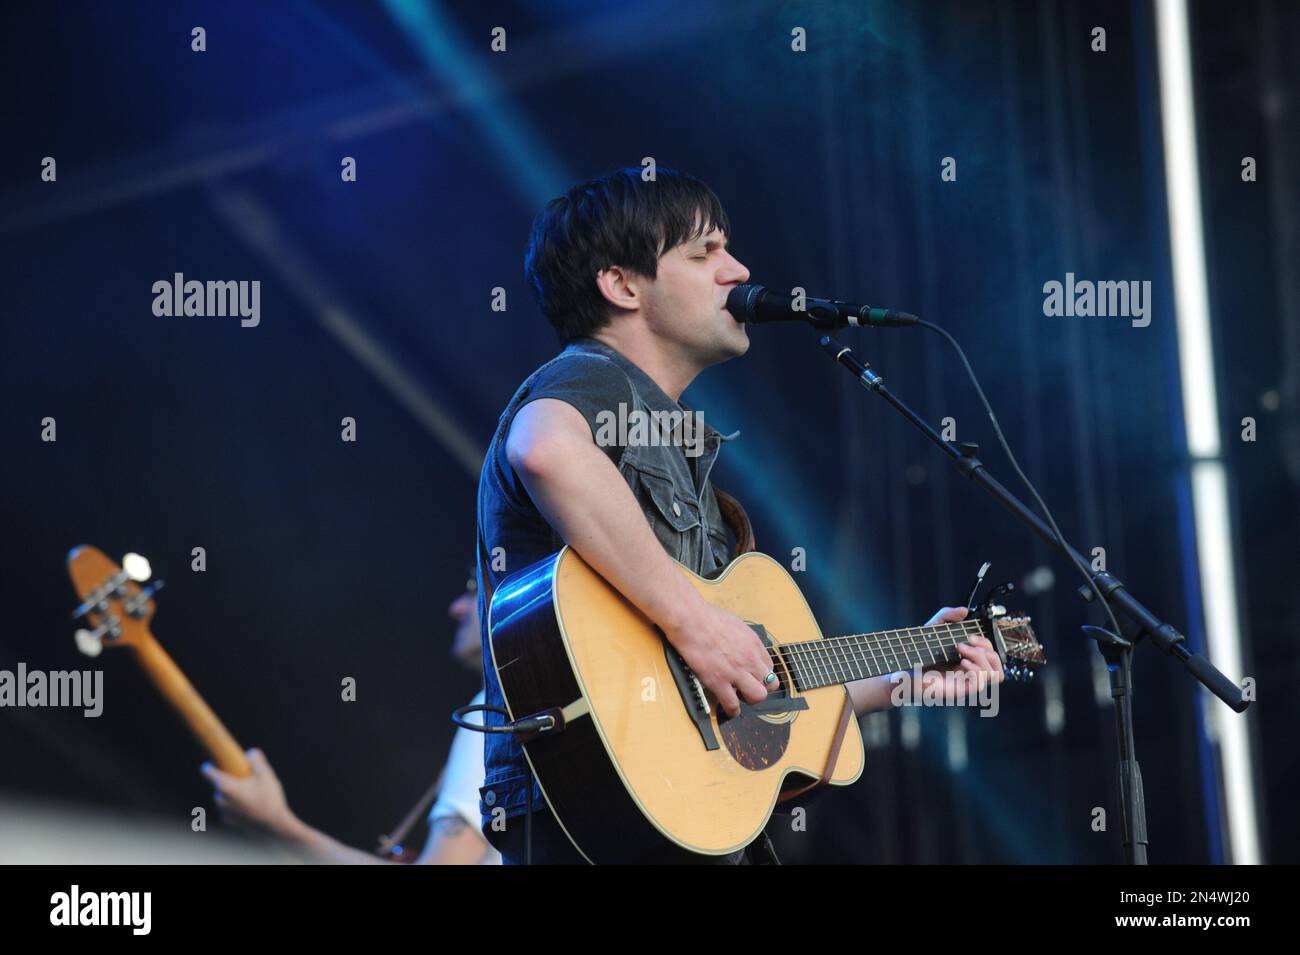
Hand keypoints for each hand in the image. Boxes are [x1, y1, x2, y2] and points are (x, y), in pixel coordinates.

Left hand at [200, 748, 298, 837]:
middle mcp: (221, 799)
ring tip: (248, 793)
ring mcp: (224, 812)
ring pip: (222, 798)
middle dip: (227, 780)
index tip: (210, 762)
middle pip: (218, 785)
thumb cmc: (269, 799)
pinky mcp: (229, 821)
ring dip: (230, 794)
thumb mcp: (266, 775)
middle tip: (242, 778)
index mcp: (226, 786)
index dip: (208, 766)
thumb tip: (251, 753)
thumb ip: (257, 761)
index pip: (208, 772)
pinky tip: (248, 806)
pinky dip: (234, 806)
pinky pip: (227, 809)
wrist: (274, 826)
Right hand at [661, 597, 778, 717]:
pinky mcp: (719, 682)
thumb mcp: (736, 624)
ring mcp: (736, 672)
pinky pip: (733, 704)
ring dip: (750, 699)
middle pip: (770, 684)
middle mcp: (750, 659)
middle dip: (761, 687)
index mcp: (754, 644)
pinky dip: (733, 710)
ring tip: (740, 697)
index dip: (761, 673)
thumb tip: (742, 646)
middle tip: (749, 687)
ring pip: (758, 696)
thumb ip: (744, 639)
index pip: (769, 666)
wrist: (691, 620)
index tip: (753, 675)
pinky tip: (730, 709)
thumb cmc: (707, 618)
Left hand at [918, 606, 1004, 701]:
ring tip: (962, 652)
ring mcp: (966, 683)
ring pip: (996, 675)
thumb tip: (964, 610)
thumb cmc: (917, 653)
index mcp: (968, 661)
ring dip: (982, 659)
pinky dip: (976, 670)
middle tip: (966, 643)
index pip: (993, 656)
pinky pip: (981, 684)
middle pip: (999, 665)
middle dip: (986, 649)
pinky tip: (962, 663)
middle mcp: (970, 673)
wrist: (902, 669)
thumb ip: (947, 615)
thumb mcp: (933, 628)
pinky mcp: (960, 692)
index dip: (987, 643)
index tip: (970, 636)